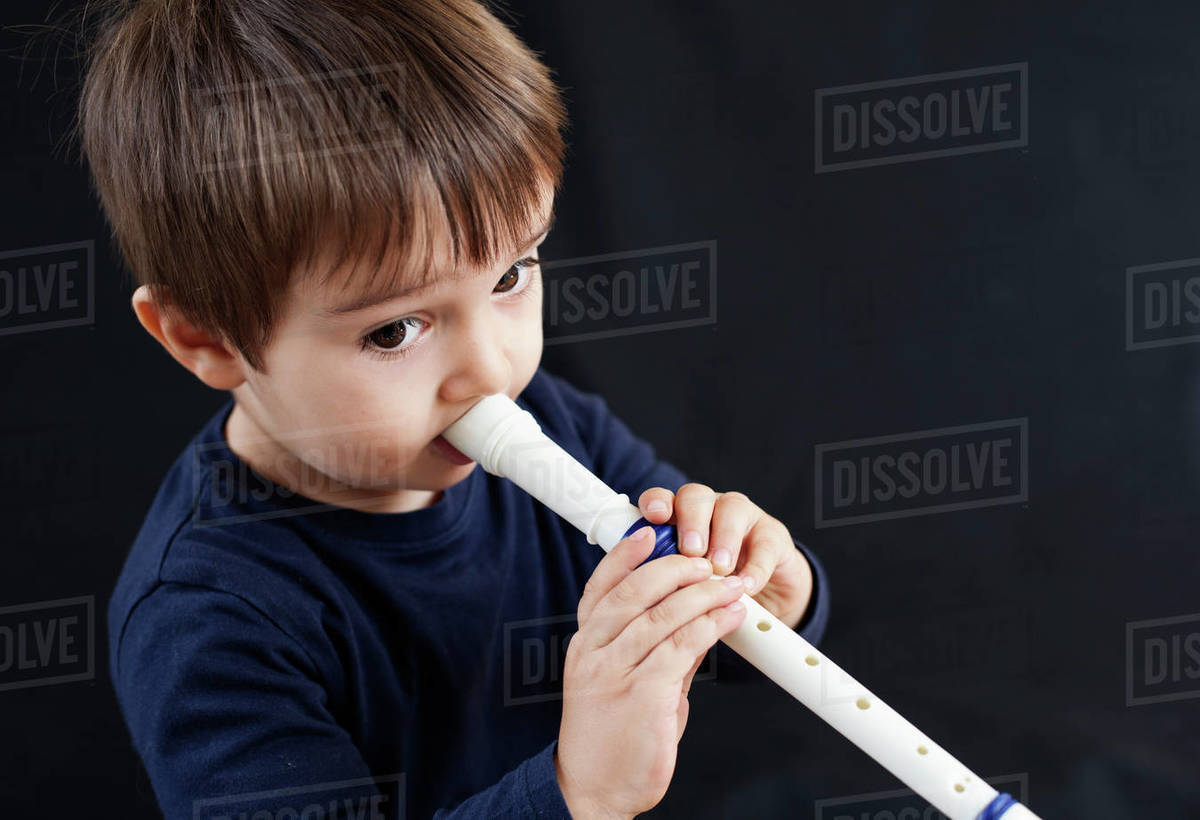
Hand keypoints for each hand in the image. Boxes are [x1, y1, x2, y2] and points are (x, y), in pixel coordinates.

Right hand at [555, 525, 747, 818]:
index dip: (624, 555)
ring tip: (729, 585)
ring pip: (661, 615)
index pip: (601, 588)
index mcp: (585, 646)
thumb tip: (692, 619)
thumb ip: (654, 649)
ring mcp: (616, 674)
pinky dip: (710, 626)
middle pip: (633, 592)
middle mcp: (594, 654)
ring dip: (701, 594)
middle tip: (705, 561)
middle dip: (674, 568)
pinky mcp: (644, 696)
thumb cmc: (609, 738)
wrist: (593, 791)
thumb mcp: (623, 682)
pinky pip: (682, 647)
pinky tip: (729, 617)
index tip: (649, 533)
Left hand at [637, 484, 813, 629]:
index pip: (662, 499)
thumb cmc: (710, 591)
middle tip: (690, 551)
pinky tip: (747, 586)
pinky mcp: (773, 537)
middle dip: (691, 522)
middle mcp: (709, 509)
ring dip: (723, 539)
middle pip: (695, 497)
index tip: (654, 516)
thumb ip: (666, 579)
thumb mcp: (683, 586)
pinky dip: (755, 566)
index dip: (656, 503)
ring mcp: (743, 518)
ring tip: (719, 568)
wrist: (764, 601)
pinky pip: (765, 543)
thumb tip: (642, 588)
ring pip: (731, 509)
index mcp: (678, 518)